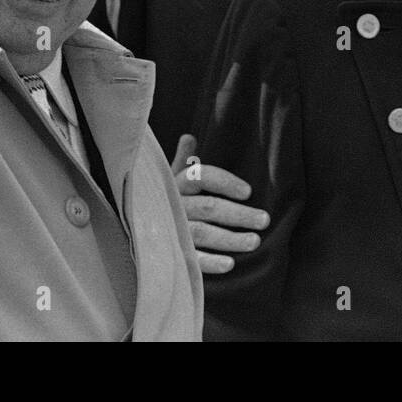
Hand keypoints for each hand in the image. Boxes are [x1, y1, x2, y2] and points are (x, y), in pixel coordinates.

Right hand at [171, 134, 269, 274]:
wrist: (136, 228)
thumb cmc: (160, 200)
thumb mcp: (168, 179)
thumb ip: (182, 161)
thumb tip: (188, 137)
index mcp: (176, 183)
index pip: (201, 176)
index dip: (225, 182)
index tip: (248, 191)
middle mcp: (174, 205)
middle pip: (209, 207)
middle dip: (238, 214)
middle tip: (264, 220)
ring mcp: (172, 229)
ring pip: (203, 232)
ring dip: (230, 238)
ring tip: (255, 241)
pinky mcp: (172, 252)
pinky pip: (191, 258)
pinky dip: (210, 262)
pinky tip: (230, 264)